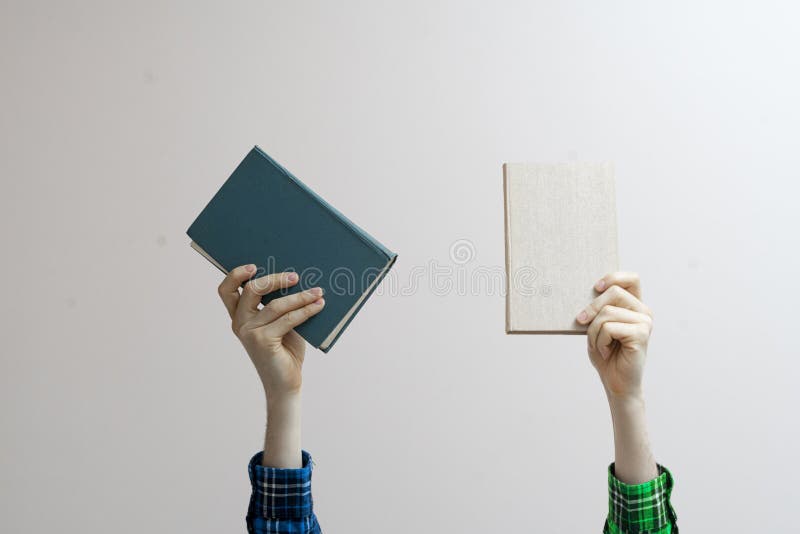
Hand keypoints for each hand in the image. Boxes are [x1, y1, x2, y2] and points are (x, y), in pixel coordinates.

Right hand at [217, 264, 324, 467]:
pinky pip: (288, 320)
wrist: (287, 383)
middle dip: (273, 279)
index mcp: (239, 316)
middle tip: (295, 275)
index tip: (253, 265)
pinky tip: (319, 305)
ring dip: (300, 296)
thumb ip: (281, 304)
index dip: (235, 275)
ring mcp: (249, 333)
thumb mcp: (281, 322)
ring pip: (275, 305)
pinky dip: (305, 311)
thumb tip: (299, 278)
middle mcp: (239, 323)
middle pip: (250, 290)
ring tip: (318, 292)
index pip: (226, 290)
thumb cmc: (286, 350)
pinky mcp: (263, 342)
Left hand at [576, 272, 652, 400]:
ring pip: (607, 312)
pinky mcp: (641, 334)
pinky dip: (599, 341)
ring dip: (594, 332)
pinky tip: (607, 351)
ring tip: (601, 345)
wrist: (616, 383)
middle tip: (581, 322)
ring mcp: (645, 322)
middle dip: (592, 308)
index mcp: (634, 306)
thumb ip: (597, 309)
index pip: (631, 279)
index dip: (613, 277)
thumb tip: (587, 293)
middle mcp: (643, 311)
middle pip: (614, 292)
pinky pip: (608, 327)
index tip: (596, 287)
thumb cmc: (605, 354)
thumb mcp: (596, 327)